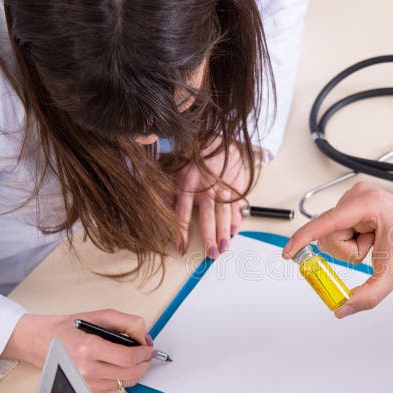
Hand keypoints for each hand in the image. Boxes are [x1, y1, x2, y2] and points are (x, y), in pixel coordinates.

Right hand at [3, 309, 154, 392]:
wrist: (43, 341)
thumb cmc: (70, 328)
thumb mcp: (100, 315)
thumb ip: (127, 322)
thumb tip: (144, 337)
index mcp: (89, 347)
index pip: (128, 358)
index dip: (145, 354)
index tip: (149, 348)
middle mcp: (86, 368)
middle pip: (130, 374)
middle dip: (144, 364)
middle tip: (147, 355)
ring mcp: (85, 382)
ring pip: (124, 382)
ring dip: (135, 371)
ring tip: (134, 359)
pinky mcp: (85, 390)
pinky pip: (113, 387)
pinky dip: (121, 377)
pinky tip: (117, 366)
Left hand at [175, 137, 248, 257]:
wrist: (220, 139)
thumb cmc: (195, 156)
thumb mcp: (175, 168)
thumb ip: (166, 188)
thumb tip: (156, 207)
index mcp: (187, 183)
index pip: (182, 212)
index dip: (181, 231)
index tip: (181, 247)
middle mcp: (206, 187)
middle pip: (208, 217)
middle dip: (210, 237)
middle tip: (212, 254)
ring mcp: (223, 187)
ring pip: (224, 214)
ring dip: (225, 233)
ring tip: (225, 248)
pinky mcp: (235, 186)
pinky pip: (236, 206)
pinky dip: (236, 219)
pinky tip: (234, 230)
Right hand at [282, 183, 392, 317]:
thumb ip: (367, 296)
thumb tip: (341, 309)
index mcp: (370, 204)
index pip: (327, 223)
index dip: (304, 238)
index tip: (288, 252)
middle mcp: (360, 196)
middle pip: (329, 233)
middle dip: (347, 251)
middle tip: (372, 250)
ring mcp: (356, 199)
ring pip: (332, 234)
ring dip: (350, 247)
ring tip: (375, 244)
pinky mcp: (355, 205)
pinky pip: (338, 230)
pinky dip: (352, 242)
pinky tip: (372, 239)